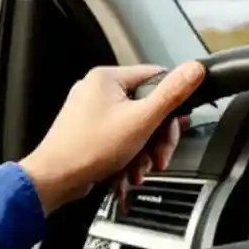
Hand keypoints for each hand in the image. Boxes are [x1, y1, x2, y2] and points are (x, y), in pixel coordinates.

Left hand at [19, 62, 205, 214]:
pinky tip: (127, 173)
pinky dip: (128, 156)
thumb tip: (194, 69)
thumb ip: (171, 94)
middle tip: (159, 156)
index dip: (171, 105)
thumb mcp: (141, 120)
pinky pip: (119, 138)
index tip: (176, 126)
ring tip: (139, 170)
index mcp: (108, 78)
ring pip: (135, 127)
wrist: (54, 180)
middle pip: (146, 107)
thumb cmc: (89, 149)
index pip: (155, 78)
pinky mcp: (89, 132)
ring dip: (143, 152)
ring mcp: (91, 112)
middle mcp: (98, 90)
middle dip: (156, 138)